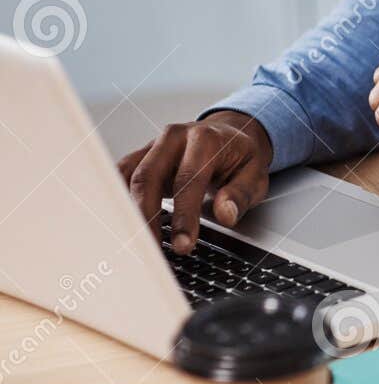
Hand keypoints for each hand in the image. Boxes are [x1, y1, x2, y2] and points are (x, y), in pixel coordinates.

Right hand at [117, 111, 272, 254]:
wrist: (231, 133)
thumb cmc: (241, 156)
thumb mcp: (255, 173)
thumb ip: (241, 194)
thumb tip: (226, 215)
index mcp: (206, 139)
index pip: (189, 179)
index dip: (184, 215)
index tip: (183, 245)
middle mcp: (175, 137)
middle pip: (149, 178)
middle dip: (147, 218)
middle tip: (151, 250)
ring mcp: (154, 145)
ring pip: (129, 178)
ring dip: (128, 213)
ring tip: (134, 243)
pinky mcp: (141, 156)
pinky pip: (121, 177)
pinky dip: (118, 201)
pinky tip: (121, 224)